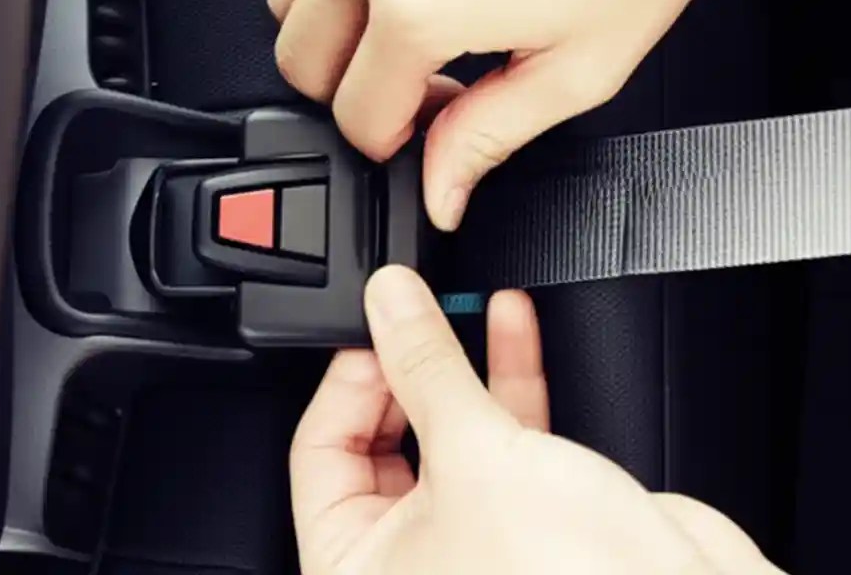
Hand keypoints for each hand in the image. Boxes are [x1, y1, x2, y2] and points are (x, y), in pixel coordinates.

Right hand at [269, 0, 814, 229]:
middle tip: (420, 88)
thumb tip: (440, 191)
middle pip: (298, 58)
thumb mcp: (580, 66)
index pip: (354, 116)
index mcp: (420, 3)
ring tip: (411, 28)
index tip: (429, 130)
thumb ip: (488, 138)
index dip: (393, 144)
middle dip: (350, 92)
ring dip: (333, 29)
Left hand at [291, 265, 784, 573]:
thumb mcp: (475, 454)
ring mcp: (473, 531)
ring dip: (458, 363)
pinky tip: (510, 326)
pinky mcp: (533, 507)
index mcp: (360, 567)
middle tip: (412, 314)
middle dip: (402, 368)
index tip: (372, 330)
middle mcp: (411, 557)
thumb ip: (425, 368)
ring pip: (446, 430)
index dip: (344, 383)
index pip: (317, 455)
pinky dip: (507, 380)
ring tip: (459, 301)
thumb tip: (387, 305)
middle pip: (380, 437)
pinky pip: (502, 433)